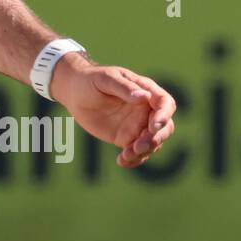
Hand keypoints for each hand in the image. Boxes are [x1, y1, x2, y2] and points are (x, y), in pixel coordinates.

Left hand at [49, 53, 176, 167]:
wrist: (75, 93)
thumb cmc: (91, 80)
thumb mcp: (106, 79)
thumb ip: (125, 88)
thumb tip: (144, 97)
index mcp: (146, 90)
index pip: (165, 104)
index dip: (164, 115)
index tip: (154, 127)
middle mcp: (146, 110)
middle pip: (164, 127)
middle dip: (156, 138)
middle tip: (138, 146)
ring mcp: (138, 125)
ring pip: (153, 143)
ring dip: (144, 152)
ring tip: (126, 155)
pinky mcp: (127, 138)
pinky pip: (137, 152)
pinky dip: (133, 160)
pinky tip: (121, 161)